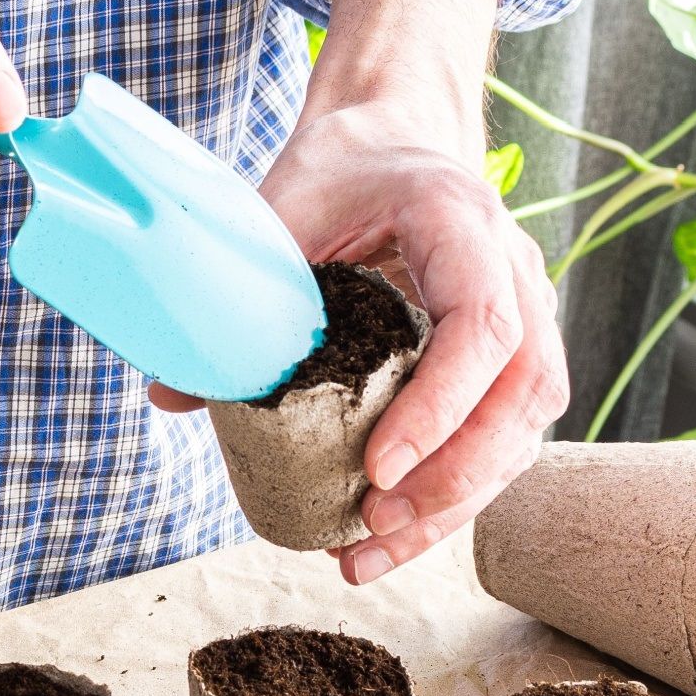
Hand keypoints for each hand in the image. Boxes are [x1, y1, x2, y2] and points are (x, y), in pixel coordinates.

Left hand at [154, 0, 564, 583]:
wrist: (389, 145)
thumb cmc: (337, 174)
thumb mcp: (278, 209)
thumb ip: (233, 291)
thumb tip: (169, 394)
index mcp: (459, 221)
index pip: (482, 324)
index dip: (440, 405)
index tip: (380, 466)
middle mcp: (514, 269)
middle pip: (522, 391)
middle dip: (454, 474)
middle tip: (375, 521)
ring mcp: (526, 316)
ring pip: (522, 427)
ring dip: (456, 501)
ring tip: (373, 550)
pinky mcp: (512, 362)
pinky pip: (504, 439)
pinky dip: (453, 496)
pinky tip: (390, 537)